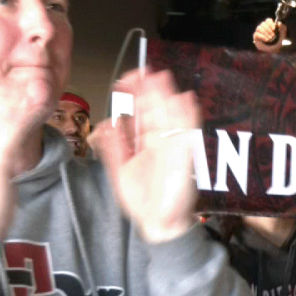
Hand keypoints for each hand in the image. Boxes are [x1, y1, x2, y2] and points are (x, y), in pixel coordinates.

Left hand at [97, 70, 198, 242]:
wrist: (159, 225)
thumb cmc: (144, 201)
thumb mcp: (120, 171)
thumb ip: (114, 148)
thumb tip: (106, 123)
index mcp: (146, 143)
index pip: (141, 113)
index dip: (134, 96)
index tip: (125, 80)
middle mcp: (162, 141)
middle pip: (157, 109)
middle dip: (151, 90)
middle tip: (144, 70)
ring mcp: (175, 147)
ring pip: (172, 116)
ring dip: (168, 96)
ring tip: (161, 77)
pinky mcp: (186, 157)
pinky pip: (189, 134)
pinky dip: (188, 117)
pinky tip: (184, 100)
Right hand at [253, 19, 286, 53]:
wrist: (273, 50)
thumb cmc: (278, 41)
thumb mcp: (282, 34)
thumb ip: (282, 28)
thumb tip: (279, 23)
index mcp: (269, 25)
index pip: (268, 20)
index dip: (270, 24)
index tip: (274, 29)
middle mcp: (263, 27)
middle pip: (263, 23)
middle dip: (269, 30)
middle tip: (273, 36)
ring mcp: (259, 31)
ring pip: (259, 28)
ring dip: (265, 33)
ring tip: (270, 38)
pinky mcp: (256, 36)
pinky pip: (257, 34)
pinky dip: (262, 37)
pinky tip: (267, 40)